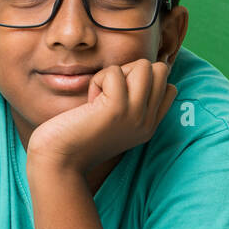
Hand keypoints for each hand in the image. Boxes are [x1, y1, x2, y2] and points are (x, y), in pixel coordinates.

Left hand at [26, 59, 176, 180]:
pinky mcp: (116, 108)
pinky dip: (98, 80)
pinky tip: (89, 102)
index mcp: (148, 126)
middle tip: (109, 92)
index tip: (118, 97)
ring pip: (143, 66)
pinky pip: (114, 72)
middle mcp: (147, 122)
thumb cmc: (76, 139)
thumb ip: (129, 103)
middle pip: (159, 70)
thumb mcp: (113, 123)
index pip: (168, 88)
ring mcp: (135, 115)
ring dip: (116, 73)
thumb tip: (136, 69)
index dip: (142, 81)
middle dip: (131, 71)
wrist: (59, 163)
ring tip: (100, 95)